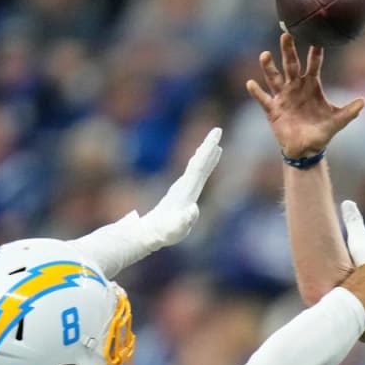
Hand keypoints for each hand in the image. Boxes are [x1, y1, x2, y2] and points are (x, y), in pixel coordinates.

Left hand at [139, 127, 221, 248]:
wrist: (147, 233)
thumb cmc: (162, 234)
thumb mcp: (174, 230)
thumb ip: (183, 221)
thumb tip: (193, 209)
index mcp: (185, 191)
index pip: (198, 168)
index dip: (207, 154)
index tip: (216, 140)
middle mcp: (184, 187)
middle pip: (198, 163)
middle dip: (208, 147)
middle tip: (217, 130)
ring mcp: (183, 189)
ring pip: (196, 168)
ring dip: (206, 155)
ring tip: (216, 145)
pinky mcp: (182, 194)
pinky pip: (195, 175)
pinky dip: (203, 166)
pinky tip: (204, 164)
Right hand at [246, 33, 364, 157]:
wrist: (306, 150)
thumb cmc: (322, 132)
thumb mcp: (337, 121)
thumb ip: (349, 112)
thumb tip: (364, 102)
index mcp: (311, 86)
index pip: (313, 65)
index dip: (315, 53)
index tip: (316, 39)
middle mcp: (295, 86)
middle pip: (291, 64)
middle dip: (288, 50)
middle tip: (287, 35)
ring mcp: (283, 96)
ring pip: (274, 77)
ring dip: (269, 67)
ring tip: (265, 55)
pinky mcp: (273, 109)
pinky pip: (263, 98)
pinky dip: (257, 92)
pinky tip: (251, 83)